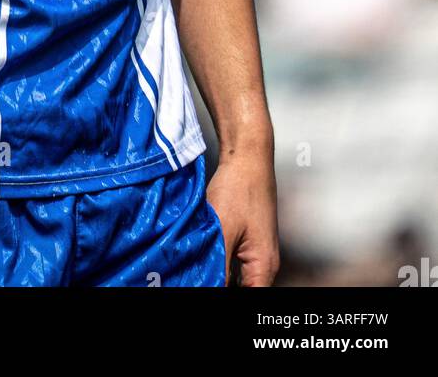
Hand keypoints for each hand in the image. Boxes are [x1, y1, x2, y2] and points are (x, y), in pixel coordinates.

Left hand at [206, 148, 279, 286]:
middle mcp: (263, 264)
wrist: (246, 156)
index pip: (248, 299)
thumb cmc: (240, 187)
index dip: (224, 296)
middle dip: (217, 284)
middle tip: (193, 276)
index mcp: (263, 267)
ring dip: (216, 274)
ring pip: (234, 277)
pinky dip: (217, 261)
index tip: (202, 284)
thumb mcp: (224, 231)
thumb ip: (219, 266)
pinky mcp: (245, 239)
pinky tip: (200, 255)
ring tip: (195, 268)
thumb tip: (207, 284)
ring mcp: (254, 252)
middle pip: (240, 289)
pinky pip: (231, 262)